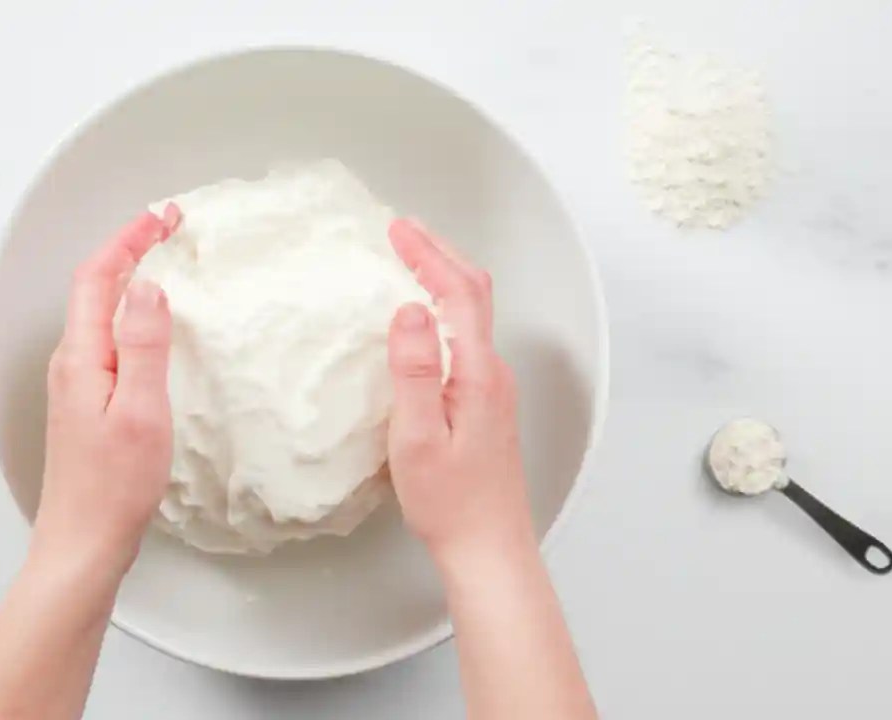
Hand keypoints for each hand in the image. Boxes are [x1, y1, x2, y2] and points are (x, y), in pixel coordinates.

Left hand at [32, 204, 181, 573]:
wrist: (83, 542)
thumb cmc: (114, 485)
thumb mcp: (140, 411)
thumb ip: (142, 345)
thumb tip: (147, 285)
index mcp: (81, 357)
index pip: (97, 277)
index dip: (128, 240)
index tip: (164, 218)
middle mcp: (72, 362)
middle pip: (95, 287)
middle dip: (130, 249)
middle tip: (171, 229)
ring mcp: (77, 383)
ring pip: (101, 312)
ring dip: (130, 279)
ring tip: (167, 261)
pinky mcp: (88, 402)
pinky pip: (108, 339)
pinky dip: (132, 314)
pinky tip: (156, 324)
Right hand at [385, 218, 532, 561]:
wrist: (487, 547)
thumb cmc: (450, 502)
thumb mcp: (418, 437)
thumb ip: (415, 372)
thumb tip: (408, 312)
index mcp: (477, 374)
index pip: (457, 294)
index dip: (428, 255)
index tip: (398, 230)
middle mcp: (493, 374)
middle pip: (474, 294)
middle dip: (440, 254)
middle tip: (404, 231)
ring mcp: (493, 388)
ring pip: (473, 314)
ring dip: (444, 279)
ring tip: (411, 261)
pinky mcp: (486, 404)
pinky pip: (468, 339)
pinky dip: (446, 310)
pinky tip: (423, 318)